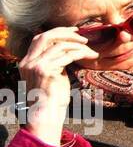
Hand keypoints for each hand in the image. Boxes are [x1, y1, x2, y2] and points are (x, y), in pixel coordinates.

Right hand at [17, 28, 97, 146]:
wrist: (46, 114)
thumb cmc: (53, 97)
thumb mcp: (52, 74)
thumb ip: (54, 61)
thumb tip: (68, 47)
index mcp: (26, 62)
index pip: (40, 38)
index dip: (57, 32)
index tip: (74, 31)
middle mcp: (28, 62)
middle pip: (46, 36)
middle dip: (66, 34)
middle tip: (84, 38)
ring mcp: (35, 66)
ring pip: (60, 45)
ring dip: (79, 46)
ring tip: (91, 51)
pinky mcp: (45, 71)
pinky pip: (68, 55)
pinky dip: (81, 53)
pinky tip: (91, 56)